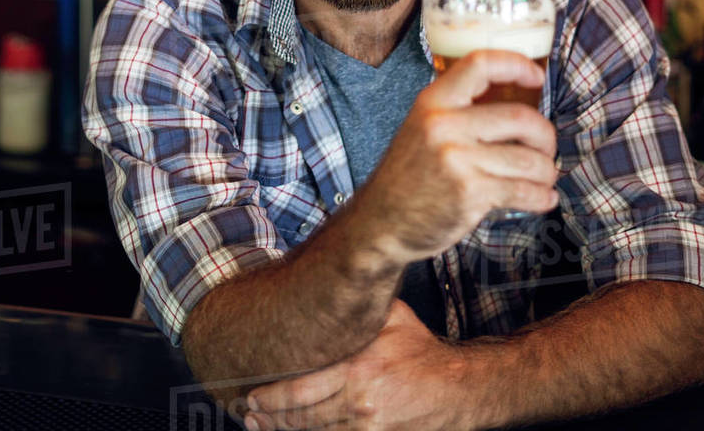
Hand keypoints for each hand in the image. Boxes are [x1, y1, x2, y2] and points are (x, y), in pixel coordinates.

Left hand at [242, 301, 470, 430]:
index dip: (271, 396)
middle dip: (269, 417)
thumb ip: (359, 311)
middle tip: (247, 413)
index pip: (301, 388)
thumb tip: (328, 287)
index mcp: (358, 367)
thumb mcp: (393, 319)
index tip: (250, 394)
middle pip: (300, 417)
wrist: (456, 388)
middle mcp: (358, 400)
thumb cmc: (421, 350)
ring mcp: (367, 427)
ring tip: (259, 426)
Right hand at [358, 49, 558, 264]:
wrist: (382, 221)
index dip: (516, 64)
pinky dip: (541, 196)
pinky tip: (543, 198)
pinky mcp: (469, 193)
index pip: (480, 65)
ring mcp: (457, 160)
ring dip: (546, 170)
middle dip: (545, 136)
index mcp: (433, 102)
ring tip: (544, 176)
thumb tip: (516, 99)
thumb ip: (459, 111)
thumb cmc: (409, 174)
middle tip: (545, 148)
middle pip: (520, 117)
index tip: (537, 77)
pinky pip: (522, 190)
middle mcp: (444, 125)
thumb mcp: (423, 127)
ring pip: (528, 159)